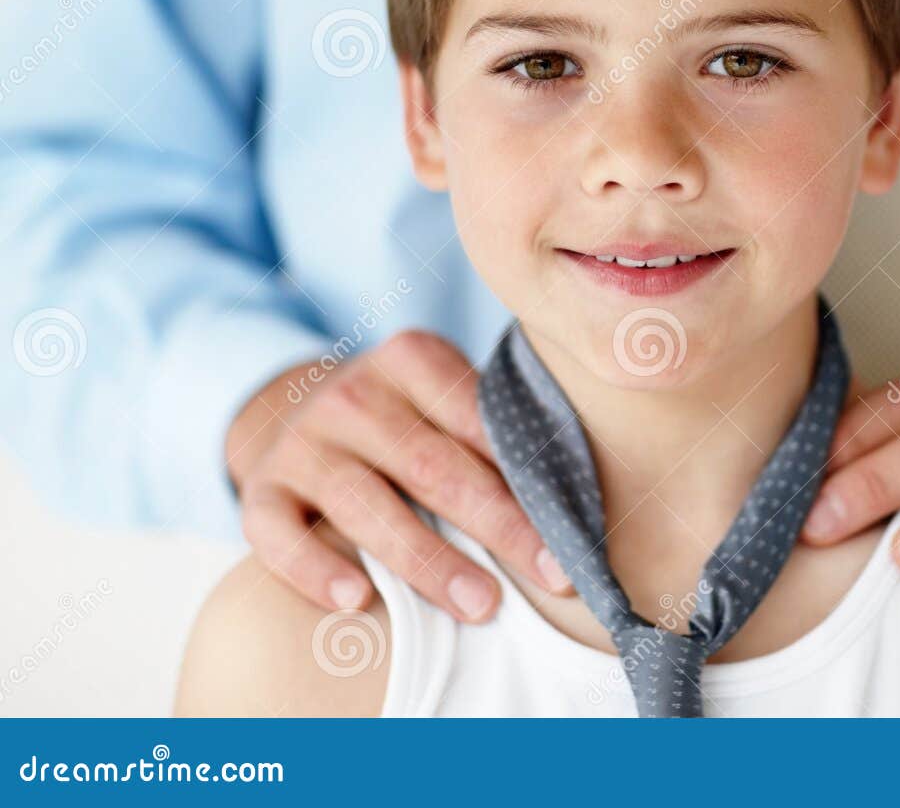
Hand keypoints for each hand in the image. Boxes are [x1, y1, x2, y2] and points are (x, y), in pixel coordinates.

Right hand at [225, 329, 572, 621]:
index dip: (529, 480)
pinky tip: (357, 600)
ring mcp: (301, 443)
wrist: (297, 413)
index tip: (572, 532)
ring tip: (481, 604)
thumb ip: (496, 432)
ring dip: (427, 561)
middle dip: (499, 527)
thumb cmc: (406, 419)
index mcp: (412, 359)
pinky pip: (278, 536)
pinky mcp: (261, 490)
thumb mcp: (446, 400)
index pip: (479, 422)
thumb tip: (575, 499)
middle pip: (434, 468)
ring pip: (366, 506)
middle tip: (549, 577)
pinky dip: (315, 569)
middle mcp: (352, 394)